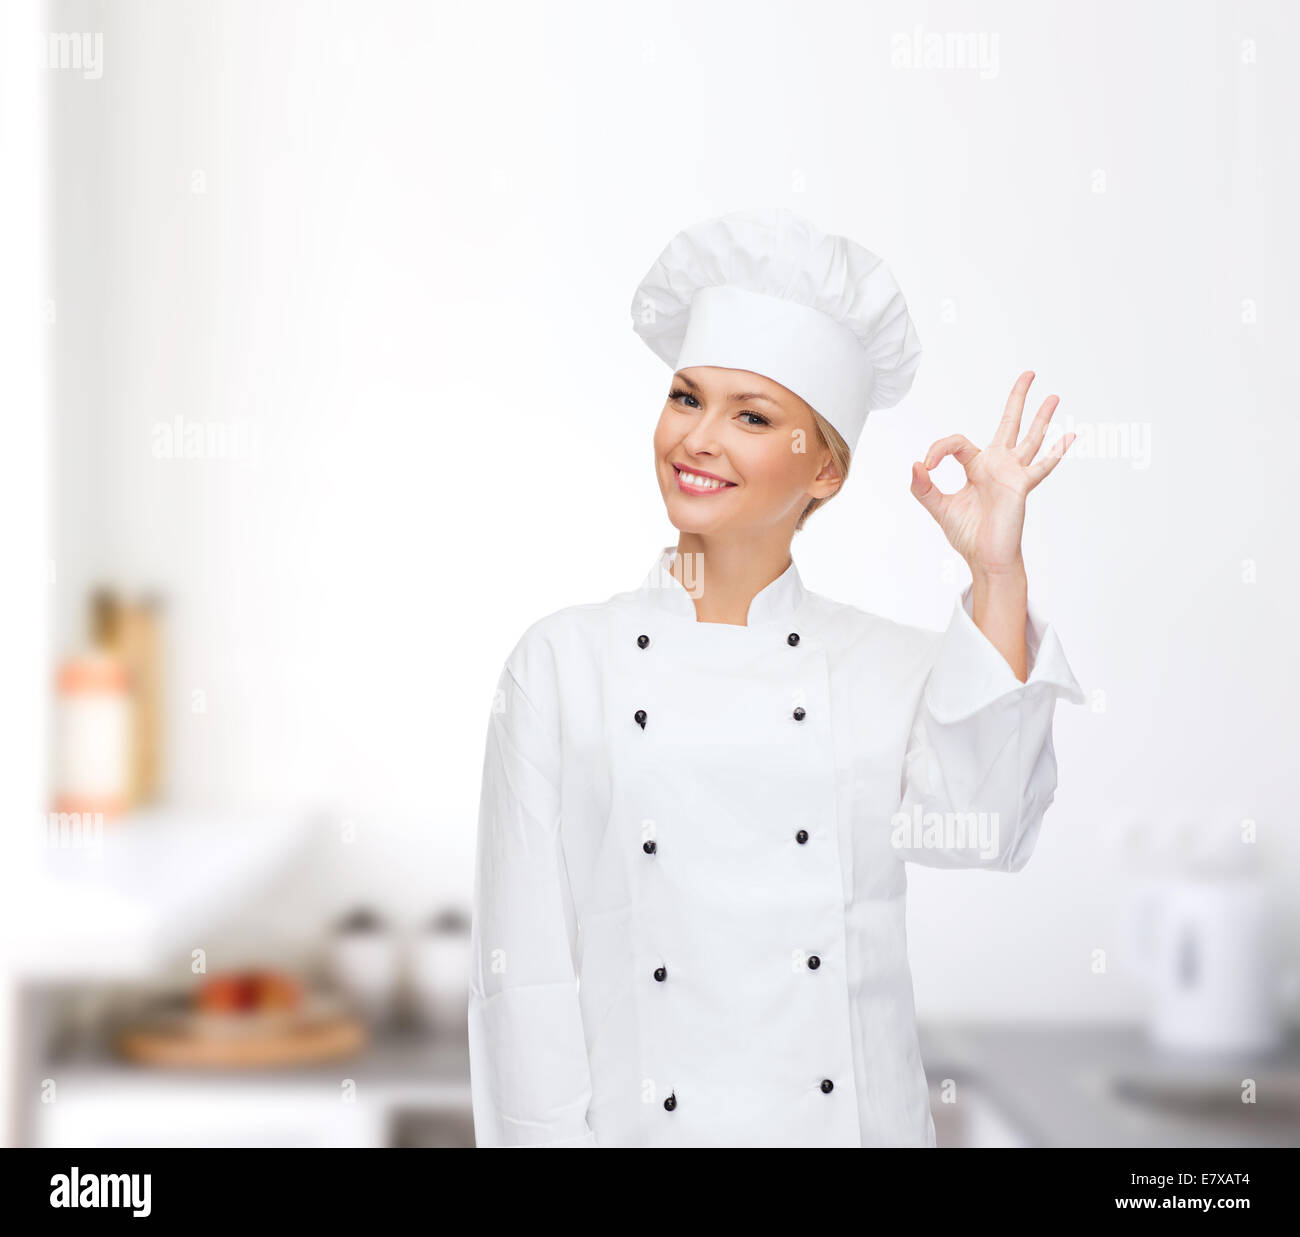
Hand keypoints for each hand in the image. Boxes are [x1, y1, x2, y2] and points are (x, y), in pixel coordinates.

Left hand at [909, 371, 1073, 578]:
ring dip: (1042, 417)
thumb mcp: (939, 507)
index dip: (939, 449)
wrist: (985, 557)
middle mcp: (997, 465)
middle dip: (1017, 399)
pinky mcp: (1021, 486)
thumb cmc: (967, 534)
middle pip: (1010, 424)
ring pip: (1031, 438)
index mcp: (976, 467)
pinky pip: (1042, 466)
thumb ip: (923, 488)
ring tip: (1053, 396)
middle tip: (1028, 374)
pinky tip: (1070, 435)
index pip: (957, 443)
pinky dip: (1056, 451)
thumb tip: (916, 465)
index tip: (926, 466)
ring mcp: (1013, 474)